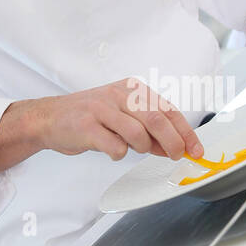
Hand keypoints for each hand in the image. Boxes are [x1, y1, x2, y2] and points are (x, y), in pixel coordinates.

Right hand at [36, 80, 203, 161]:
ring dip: (142, 148)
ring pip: (138, 133)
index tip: (195, 150)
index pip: (168, 110)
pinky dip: (119, 153)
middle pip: (157, 119)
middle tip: (176, 156)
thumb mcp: (123, 116)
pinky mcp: (87, 126)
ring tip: (133, 148)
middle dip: (172, 143)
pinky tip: (112, 149)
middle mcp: (119, 94)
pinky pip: (115, 146)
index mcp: (132, 88)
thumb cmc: (90, 117)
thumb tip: (176, 147)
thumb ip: (149, 130)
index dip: (186, 132)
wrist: (50, 118)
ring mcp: (102, 108)